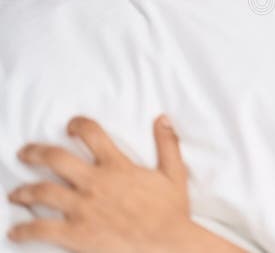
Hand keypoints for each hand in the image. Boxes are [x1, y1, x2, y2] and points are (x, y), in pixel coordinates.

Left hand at [6, 114, 194, 252]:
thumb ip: (167, 144)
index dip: (78, 124)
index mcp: (117, 165)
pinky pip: (41, 229)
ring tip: (16, 193)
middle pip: (55, 158)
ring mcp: (83, 208)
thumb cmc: (172, 211)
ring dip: (24, 190)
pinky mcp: (76, 234)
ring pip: (42, 191)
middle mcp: (95, 182)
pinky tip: (15, 230)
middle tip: (25, 153)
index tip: (70, 126)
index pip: (92, 133)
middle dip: (35, 152)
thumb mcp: (174, 173)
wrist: (167, 243)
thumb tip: (162, 119)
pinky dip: (24, 230)